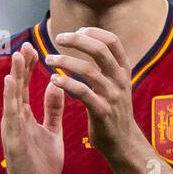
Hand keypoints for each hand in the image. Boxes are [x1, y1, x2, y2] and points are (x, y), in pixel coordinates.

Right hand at [1, 43, 64, 173]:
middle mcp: (15, 119)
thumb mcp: (51, 132)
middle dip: (21, 66)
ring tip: (17, 56)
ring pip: (12, 98)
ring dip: (14, 76)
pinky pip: (11, 116)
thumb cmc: (41, 165)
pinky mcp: (12, 140)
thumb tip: (57, 86)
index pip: (26, 87)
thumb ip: (52, 110)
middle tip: (24, 44)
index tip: (33, 48)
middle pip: (18, 87)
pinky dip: (10, 98)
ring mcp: (12, 129)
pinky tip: (11, 83)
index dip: (29, 68)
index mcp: (25, 117)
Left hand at [45, 28, 139, 156]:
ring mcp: (112, 96)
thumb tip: (89, 40)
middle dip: (77, 40)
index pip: (112, 41)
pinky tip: (54, 80)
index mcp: (124, 70)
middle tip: (58, 38)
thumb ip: (106, 65)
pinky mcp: (102, 111)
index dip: (93, 32)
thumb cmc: (114, 110)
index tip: (77, 30)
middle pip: (100, 50)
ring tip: (49, 59)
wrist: (123, 142)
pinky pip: (82, 92)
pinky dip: (66, 83)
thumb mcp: (117, 84)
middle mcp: (120, 80)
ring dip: (65, 61)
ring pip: (88, 70)